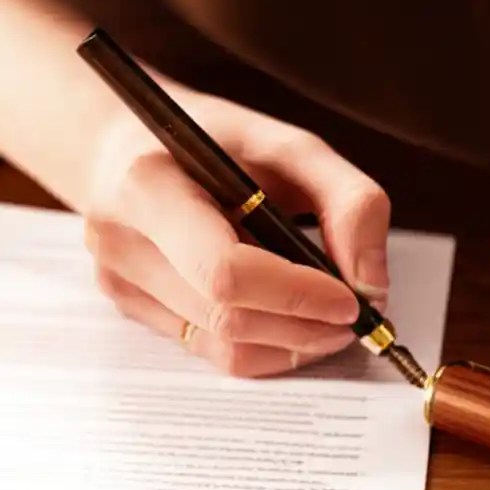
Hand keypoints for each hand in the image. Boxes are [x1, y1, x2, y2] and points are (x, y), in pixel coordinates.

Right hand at [82, 87, 390, 376]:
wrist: (121, 144)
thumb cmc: (208, 139)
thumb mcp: (287, 143)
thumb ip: (348, 199)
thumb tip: (370, 284)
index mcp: (151, 187)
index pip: (224, 270)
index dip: (295, 294)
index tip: (349, 299)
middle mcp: (124, 241)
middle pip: (227, 318)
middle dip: (305, 327)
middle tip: (354, 318)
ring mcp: (120, 282)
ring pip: (222, 347)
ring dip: (290, 343)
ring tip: (325, 318)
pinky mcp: (129, 309)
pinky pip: (208, 350)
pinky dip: (262, 344)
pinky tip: (283, 318)